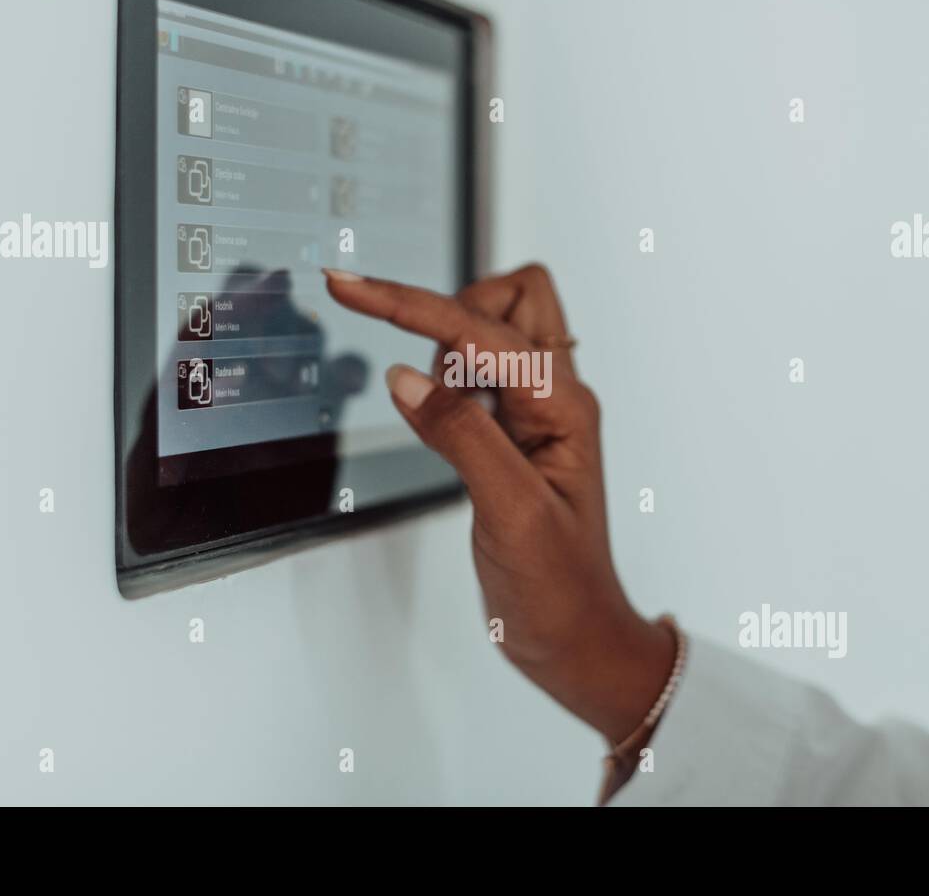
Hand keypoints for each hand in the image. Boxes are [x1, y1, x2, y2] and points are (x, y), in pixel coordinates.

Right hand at [323, 264, 673, 744]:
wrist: (574, 638)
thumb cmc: (561, 588)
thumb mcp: (511, 512)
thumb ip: (461, 436)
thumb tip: (407, 376)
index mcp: (563, 406)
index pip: (481, 329)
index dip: (412, 305)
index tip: (354, 289)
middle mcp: (553, 399)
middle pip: (510, 298)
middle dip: (455, 313)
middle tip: (430, 376)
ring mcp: (532, 416)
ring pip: (490, 334)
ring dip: (449, 354)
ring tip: (444, 423)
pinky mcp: (508, 436)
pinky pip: (474, 380)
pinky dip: (446, 386)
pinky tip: (440, 428)